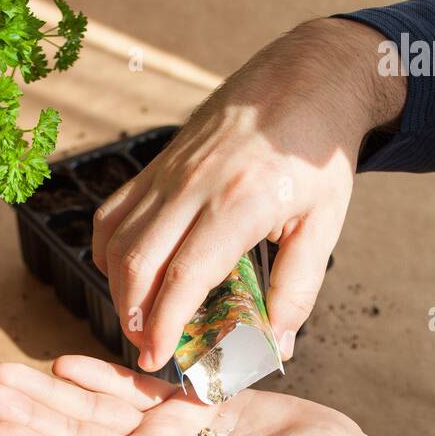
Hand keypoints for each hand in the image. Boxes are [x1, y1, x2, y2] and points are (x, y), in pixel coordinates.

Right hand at [92, 18, 404, 370]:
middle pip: (137, 263)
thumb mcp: (324, 225)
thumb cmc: (317, 153)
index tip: (158, 358)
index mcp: (239, 202)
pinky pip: (114, 215)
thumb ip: (297, 291)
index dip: (163, 324)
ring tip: (140, 322)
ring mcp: (169, 172)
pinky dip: (110, 253)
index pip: (183, 276)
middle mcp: (193, 185)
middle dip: (133, 318)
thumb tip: (275, 347)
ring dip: (119, 290)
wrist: (306, 77)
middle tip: (149, 350)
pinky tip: (130, 277)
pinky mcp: (157, 165)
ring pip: (117, 241)